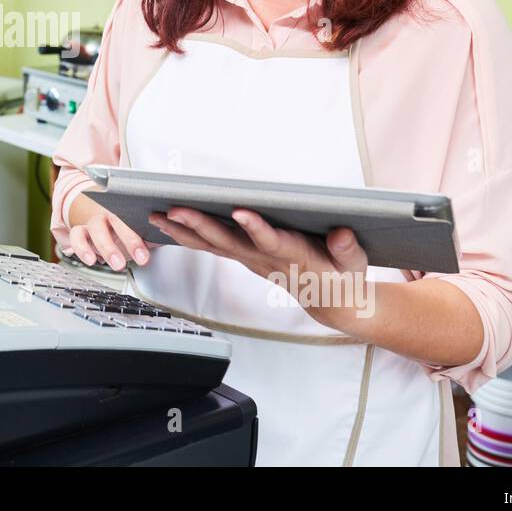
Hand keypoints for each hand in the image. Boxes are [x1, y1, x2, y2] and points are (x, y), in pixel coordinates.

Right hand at [63, 209, 150, 270]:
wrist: (103, 218)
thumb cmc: (127, 226)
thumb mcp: (143, 230)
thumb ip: (155, 233)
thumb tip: (173, 236)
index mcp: (127, 209)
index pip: (134, 216)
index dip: (138, 236)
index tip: (145, 256)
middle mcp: (109, 213)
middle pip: (115, 221)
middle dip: (127, 241)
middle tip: (137, 260)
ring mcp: (94, 222)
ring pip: (94, 228)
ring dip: (105, 247)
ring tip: (116, 264)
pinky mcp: (80, 232)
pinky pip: (76, 236)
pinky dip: (81, 248)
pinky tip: (91, 261)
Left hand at [148, 206, 366, 295]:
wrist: (331, 302)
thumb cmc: (342, 276)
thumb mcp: (355, 263)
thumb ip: (348, 249)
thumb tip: (341, 234)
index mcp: (294, 257)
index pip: (272, 241)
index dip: (257, 228)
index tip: (241, 211)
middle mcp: (264, 259)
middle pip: (228, 242)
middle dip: (201, 226)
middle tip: (176, 209)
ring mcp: (250, 260)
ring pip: (212, 245)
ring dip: (183, 231)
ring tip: (156, 215)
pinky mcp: (243, 257)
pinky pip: (210, 247)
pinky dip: (186, 236)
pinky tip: (165, 223)